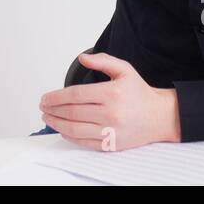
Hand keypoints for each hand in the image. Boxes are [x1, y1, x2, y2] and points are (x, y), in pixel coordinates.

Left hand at [38, 53, 180, 150]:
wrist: (160, 116)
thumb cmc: (140, 93)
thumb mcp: (124, 69)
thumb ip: (102, 60)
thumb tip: (81, 58)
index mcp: (112, 93)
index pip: (75, 95)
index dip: (56, 97)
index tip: (46, 97)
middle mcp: (111, 113)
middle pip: (72, 112)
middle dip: (52, 109)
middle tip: (43, 106)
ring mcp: (111, 131)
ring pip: (74, 129)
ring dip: (56, 124)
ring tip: (48, 117)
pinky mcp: (111, 144)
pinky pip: (84, 142)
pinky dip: (69, 136)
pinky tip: (62, 129)